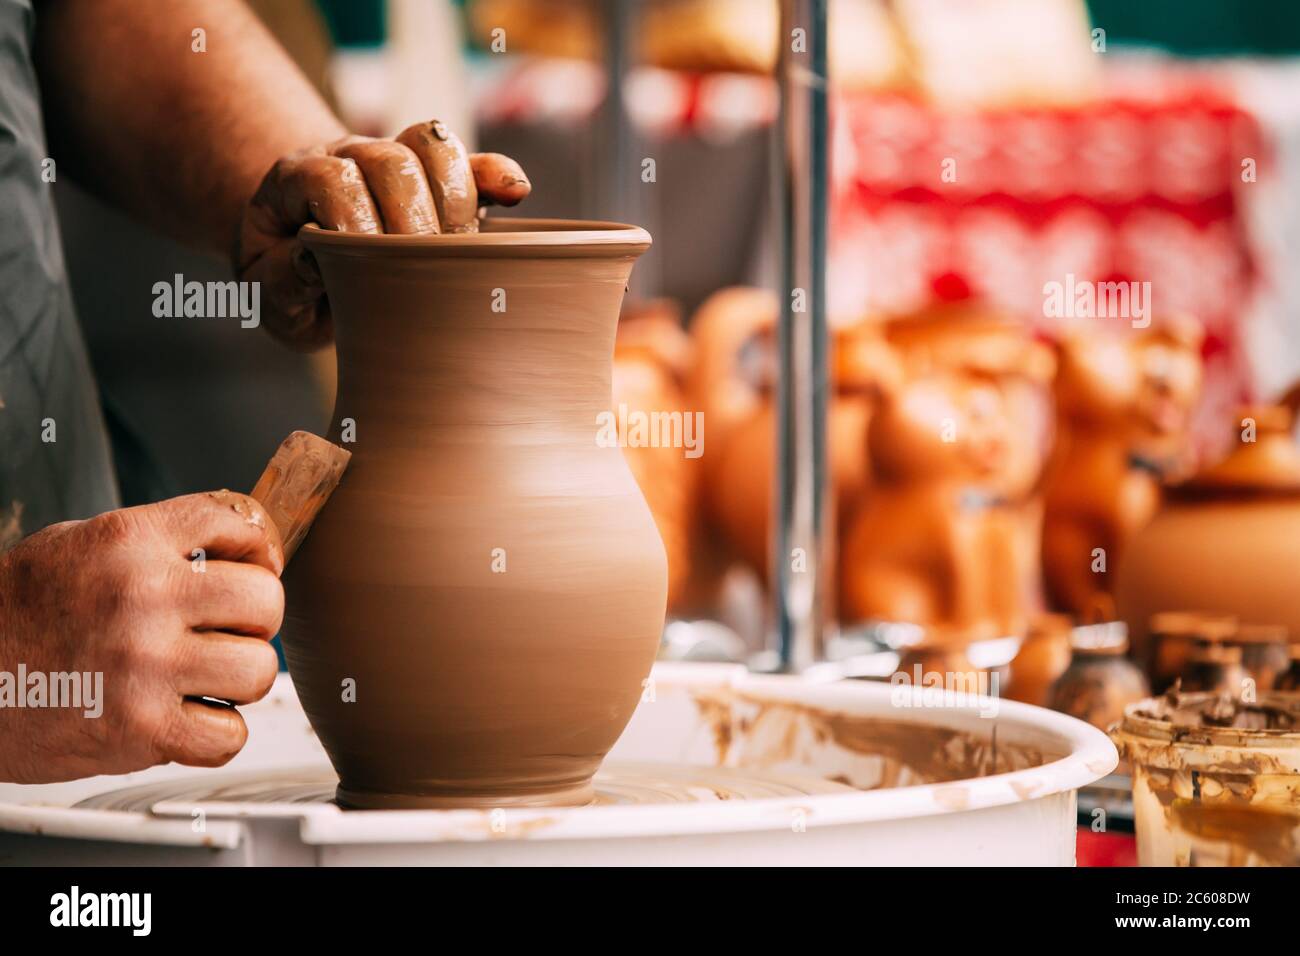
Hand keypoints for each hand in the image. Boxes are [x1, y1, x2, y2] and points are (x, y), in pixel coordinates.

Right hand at [0, 492, 283, 783]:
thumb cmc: (13, 613)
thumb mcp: (76, 544)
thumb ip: (156, 540)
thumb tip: (237, 540)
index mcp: (128, 541)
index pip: (239, 522)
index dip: (258, 549)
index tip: (256, 568)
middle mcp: (143, 596)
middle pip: (266, 600)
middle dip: (255, 618)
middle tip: (227, 630)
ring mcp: (145, 664)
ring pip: (259, 669)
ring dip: (239, 679)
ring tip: (204, 677)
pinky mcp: (141, 729)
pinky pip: (229, 736)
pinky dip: (216, 735)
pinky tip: (187, 719)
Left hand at [236, 121, 530, 349]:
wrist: (305, 251)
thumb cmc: (290, 281)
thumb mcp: (266, 293)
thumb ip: (279, 281)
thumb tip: (314, 261)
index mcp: (297, 179)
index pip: (332, 178)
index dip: (354, 220)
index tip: (364, 266)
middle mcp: (348, 156)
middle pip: (391, 160)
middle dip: (414, 222)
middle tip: (422, 274)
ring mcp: (395, 159)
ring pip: (433, 145)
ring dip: (455, 200)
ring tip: (458, 253)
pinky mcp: (437, 178)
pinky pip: (472, 161)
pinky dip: (497, 174)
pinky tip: (516, 196)